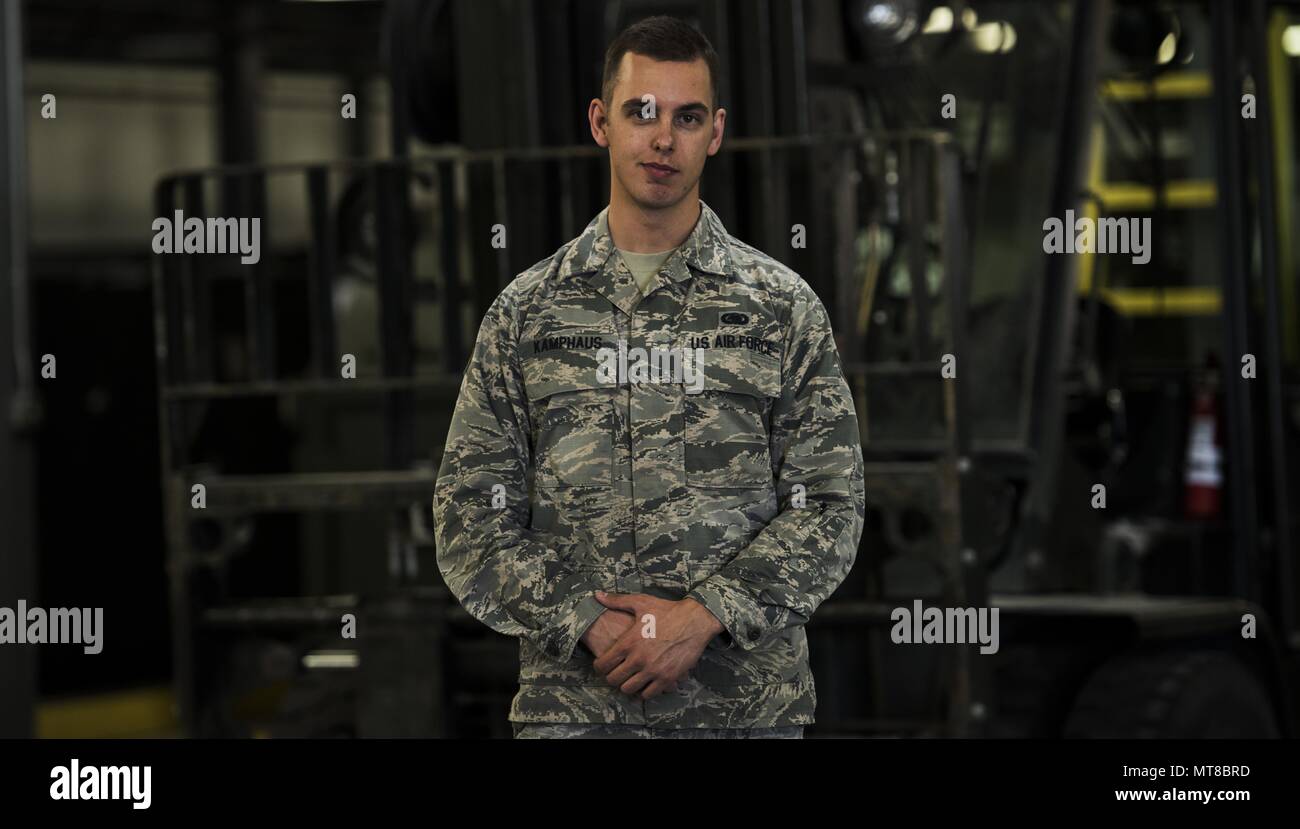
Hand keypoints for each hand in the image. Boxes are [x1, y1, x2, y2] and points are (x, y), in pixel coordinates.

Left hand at [591, 592, 722, 699]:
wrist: (695, 621)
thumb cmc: (667, 610)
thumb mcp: (641, 603)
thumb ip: (617, 601)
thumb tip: (597, 595)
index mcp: (628, 642)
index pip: (602, 665)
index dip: (599, 667)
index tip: (603, 665)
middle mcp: (638, 659)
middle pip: (613, 680)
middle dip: (612, 677)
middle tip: (616, 673)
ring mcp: (653, 670)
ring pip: (629, 689)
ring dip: (627, 685)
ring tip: (630, 678)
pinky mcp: (667, 678)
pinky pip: (648, 694)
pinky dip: (645, 691)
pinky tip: (646, 682)